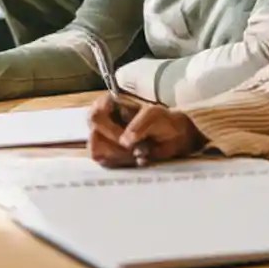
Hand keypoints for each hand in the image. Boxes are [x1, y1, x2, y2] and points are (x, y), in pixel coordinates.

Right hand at [87, 95, 204, 167]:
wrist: (174, 138)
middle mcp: (101, 121)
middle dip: (117, 145)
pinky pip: (104, 163)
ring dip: (119, 156)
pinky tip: (134, 159)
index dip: (109, 129)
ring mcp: (103, 139)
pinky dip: (120, 163)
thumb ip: (140, 124)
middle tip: (135, 148)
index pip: (96, 116)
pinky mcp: (107, 155)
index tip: (126, 137)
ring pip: (97, 151)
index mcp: (108, 103)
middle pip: (94, 136)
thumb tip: (124, 140)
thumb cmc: (163, 121)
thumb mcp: (155, 115)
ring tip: (137, 153)